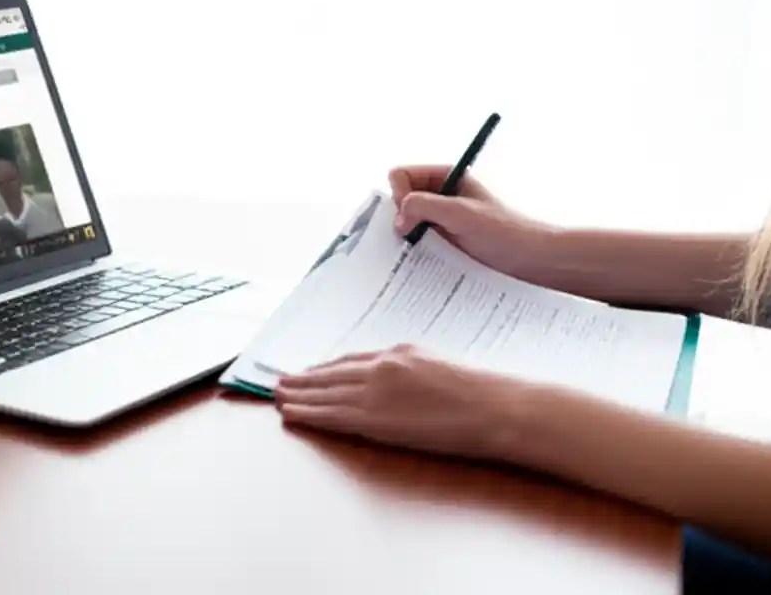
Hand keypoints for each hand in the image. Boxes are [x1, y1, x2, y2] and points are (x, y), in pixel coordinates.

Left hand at [275, 344, 521, 460]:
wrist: (492, 407)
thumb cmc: (480, 391)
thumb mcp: (440, 365)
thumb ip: (412, 370)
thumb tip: (399, 381)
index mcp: (399, 351)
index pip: (353, 359)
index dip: (328, 367)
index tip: (312, 370)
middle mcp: (381, 366)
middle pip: (332, 372)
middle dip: (305, 378)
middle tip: (282, 380)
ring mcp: (375, 391)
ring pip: (324, 392)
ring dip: (297, 394)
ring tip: (277, 395)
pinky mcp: (373, 418)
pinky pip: (330, 415)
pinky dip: (306, 413)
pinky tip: (290, 413)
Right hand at [389, 164, 557, 279]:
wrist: (531, 260)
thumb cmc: (505, 232)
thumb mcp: (462, 213)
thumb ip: (424, 206)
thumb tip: (397, 219)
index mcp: (445, 177)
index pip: (401, 175)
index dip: (400, 194)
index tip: (413, 214)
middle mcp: (440, 195)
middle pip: (399, 198)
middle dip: (401, 216)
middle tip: (417, 234)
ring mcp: (441, 218)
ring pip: (406, 221)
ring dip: (409, 236)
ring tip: (424, 249)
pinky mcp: (444, 240)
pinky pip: (417, 241)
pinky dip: (416, 250)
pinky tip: (428, 260)